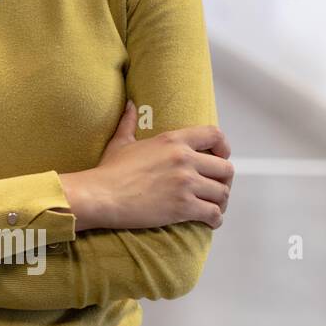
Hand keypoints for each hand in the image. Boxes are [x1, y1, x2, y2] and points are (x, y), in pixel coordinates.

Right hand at [59, 100, 233, 230]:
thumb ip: (128, 122)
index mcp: (172, 141)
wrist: (100, 196)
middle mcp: (184, 159)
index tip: (221, 157)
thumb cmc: (108, 171)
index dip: (224, 147)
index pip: (215, 135)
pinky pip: (214, 214)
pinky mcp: (183, 207)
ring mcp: (185, 183)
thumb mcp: (120, 143)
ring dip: (220, 202)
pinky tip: (209, 221)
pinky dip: (215, 219)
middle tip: (214, 189)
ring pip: (222, 193)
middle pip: (225, 169)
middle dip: (223, 181)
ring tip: (212, 207)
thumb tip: (130, 104)